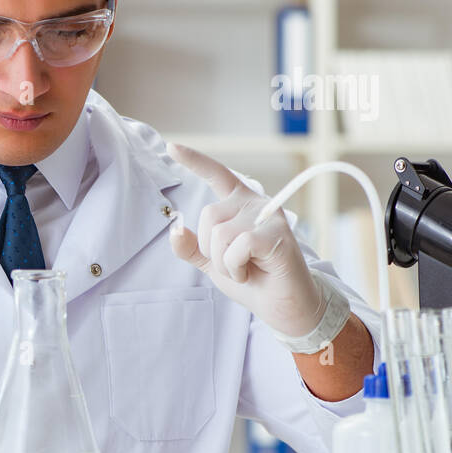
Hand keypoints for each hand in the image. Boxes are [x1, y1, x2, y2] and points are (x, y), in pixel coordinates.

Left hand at [165, 142, 325, 338]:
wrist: (280, 306)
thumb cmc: (251, 279)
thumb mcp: (212, 263)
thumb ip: (191, 247)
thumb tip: (175, 228)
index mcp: (239, 204)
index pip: (217, 175)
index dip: (194, 160)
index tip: (171, 146)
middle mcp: (255, 203)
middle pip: (209, 215)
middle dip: (212, 250)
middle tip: (235, 264)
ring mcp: (269, 216)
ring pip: (220, 234)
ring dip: (225, 263)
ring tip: (245, 269)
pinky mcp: (277, 234)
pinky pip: (237, 246)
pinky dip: (236, 266)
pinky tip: (252, 272)